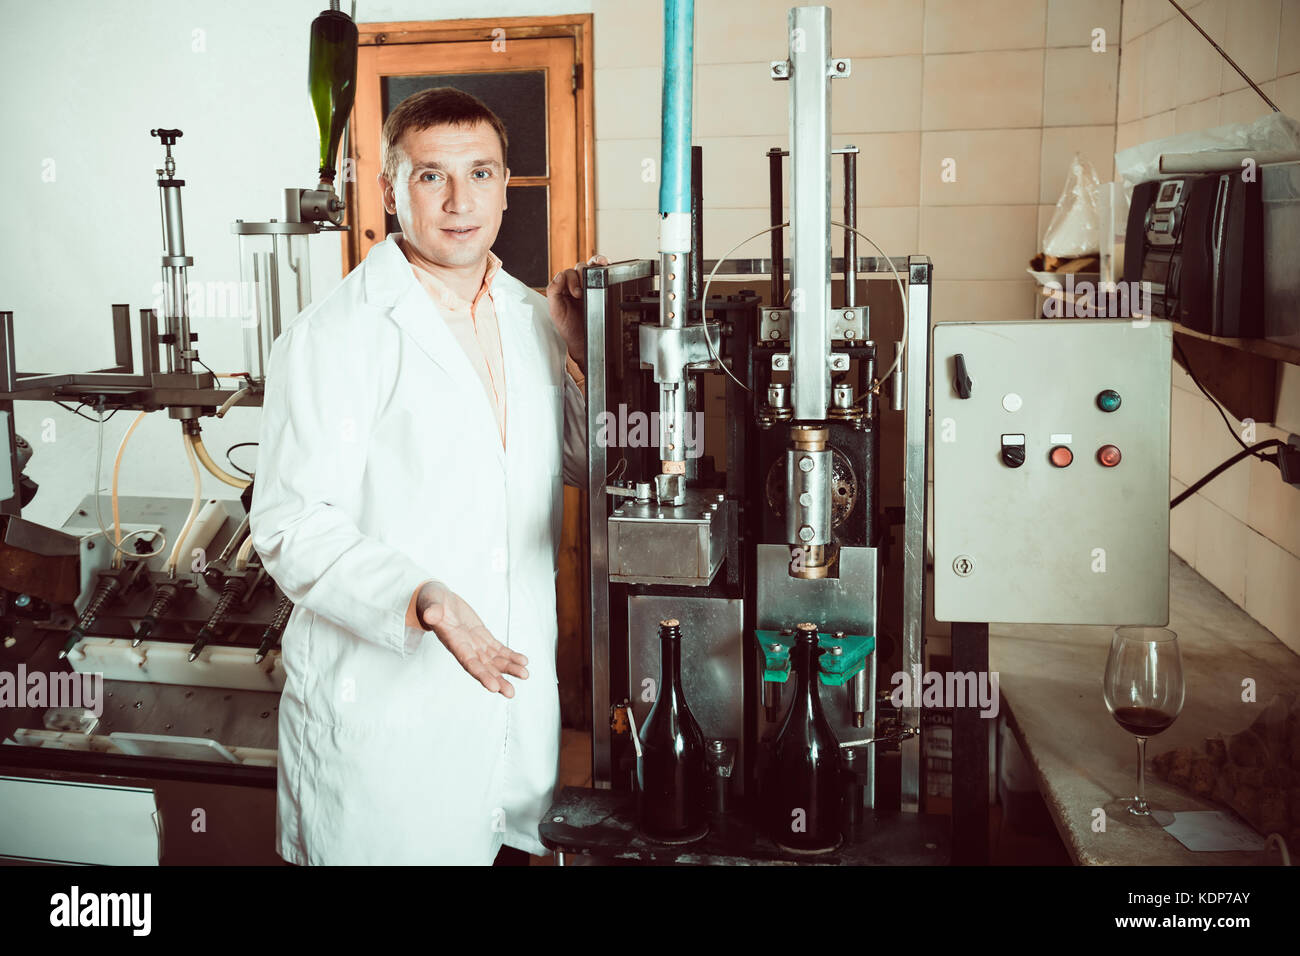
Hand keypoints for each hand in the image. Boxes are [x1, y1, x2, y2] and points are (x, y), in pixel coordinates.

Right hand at [414, 581, 528, 697]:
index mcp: (454, 643)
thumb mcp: (431, 604)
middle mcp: (466, 648)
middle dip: (498, 680)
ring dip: (509, 669)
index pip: (469, 663)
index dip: (481, 675)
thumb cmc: (432, 604)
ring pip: (494, 661)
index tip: (493, 687)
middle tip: (510, 693)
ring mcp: (476, 644)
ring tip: (524, 675)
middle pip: (484, 668)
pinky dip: (511, 656)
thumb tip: (430, 615)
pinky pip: (499, 649)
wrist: (438, 601)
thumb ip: (432, 611)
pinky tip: (523, 661)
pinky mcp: (483, 637)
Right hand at [545, 254, 608, 373]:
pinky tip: (567, 290)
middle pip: (581, 267)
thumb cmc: (588, 325)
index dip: (598, 261)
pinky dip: (558, 282)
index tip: (605, 263)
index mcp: (589, 283)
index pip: (593, 265)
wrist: (579, 340)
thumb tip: (597, 281)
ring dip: (574, 280)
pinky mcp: (555, 294)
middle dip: (585, 274)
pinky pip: (554, 283)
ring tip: (578, 294)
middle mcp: (577, 283)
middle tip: (588, 286)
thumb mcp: (595, 309)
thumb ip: (599, 294)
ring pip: (569, 272)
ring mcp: (565, 287)